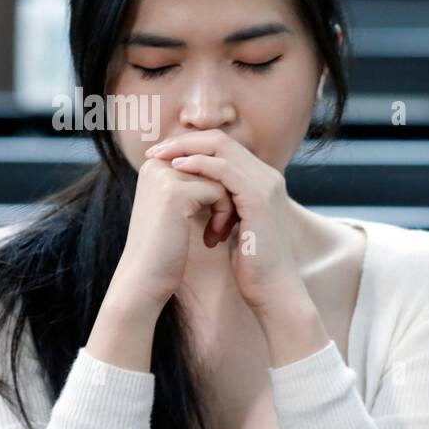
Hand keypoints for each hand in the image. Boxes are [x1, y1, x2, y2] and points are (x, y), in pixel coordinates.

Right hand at [109, 147, 241, 314]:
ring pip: (221, 178)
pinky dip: (224, 215)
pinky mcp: (175, 192)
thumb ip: (195, 183)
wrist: (145, 278)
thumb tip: (230, 167)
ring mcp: (164, 176)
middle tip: (223, 227)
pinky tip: (212, 238)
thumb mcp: (180, 208)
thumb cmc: (167, 248)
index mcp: (156, 164)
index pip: (207, 163)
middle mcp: (157, 164)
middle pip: (215, 168)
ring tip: (218, 233)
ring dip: (228, 207)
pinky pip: (220, 192)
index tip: (217, 218)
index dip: (219, 190)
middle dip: (226, 196)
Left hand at [142, 130, 305, 314]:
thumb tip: (198, 195)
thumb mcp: (235, 225)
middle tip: (155, 150)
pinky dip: (198, 165)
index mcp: (263, 181)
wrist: (272, 289)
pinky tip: (177, 169)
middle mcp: (268, 177)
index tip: (163, 155)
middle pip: (222, 140)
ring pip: (221, 147)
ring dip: (186, 148)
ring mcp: (266, 185)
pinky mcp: (259, 198)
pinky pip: (224, 169)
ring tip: (160, 157)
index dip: (192, 145)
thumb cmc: (252, 264)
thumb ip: (225, 204)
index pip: (224, 147)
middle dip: (184, 141)